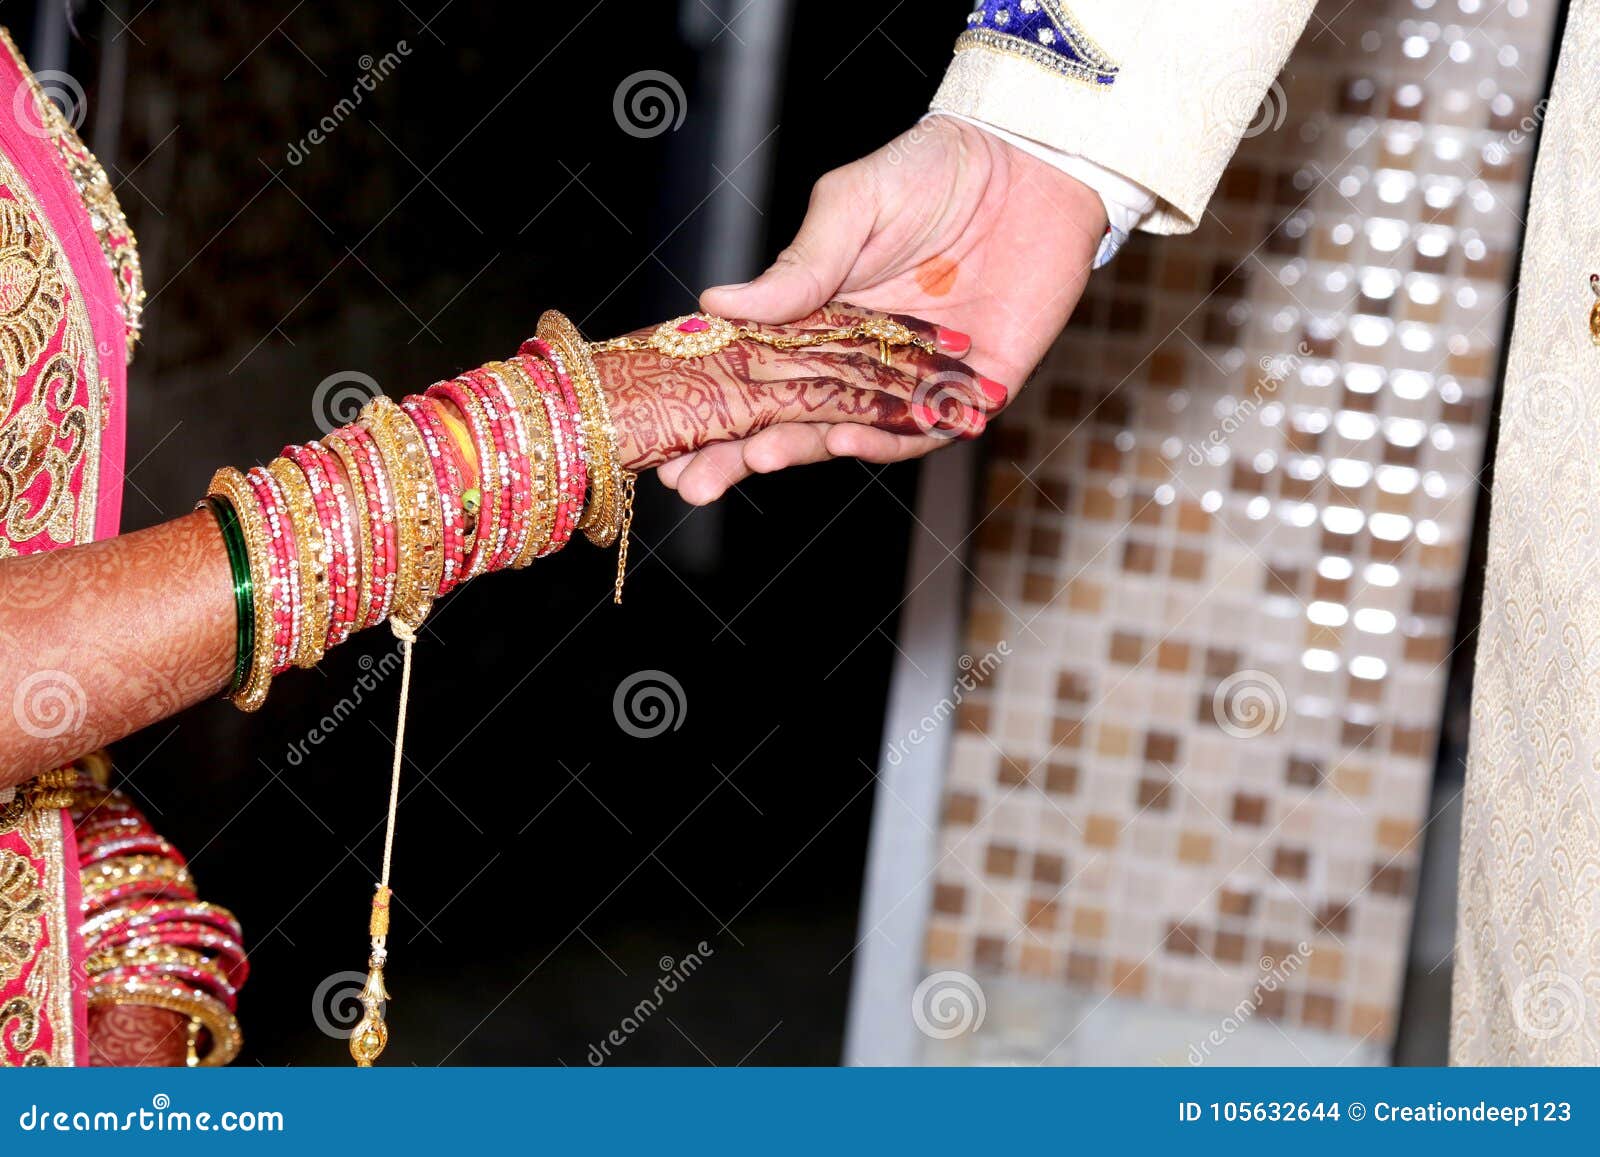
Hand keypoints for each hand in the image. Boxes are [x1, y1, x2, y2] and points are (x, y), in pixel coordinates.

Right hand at [661, 116, 1106, 504]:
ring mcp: (916, 379)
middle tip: (692, 480)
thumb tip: (716, 307)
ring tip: (756, 456)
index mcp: (821, 317)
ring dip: (802, 449)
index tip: (664, 438)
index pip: (757, 375)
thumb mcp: (850, 207)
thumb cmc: (934, 170)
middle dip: (740, 452)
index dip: (713, 408)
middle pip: (793, 417)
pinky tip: (844, 440)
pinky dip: (887, 438)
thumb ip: (797, 268)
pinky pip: (926, 429)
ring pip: (851, 431)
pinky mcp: (977, 390)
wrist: (1031, 160)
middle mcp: (864, 358)